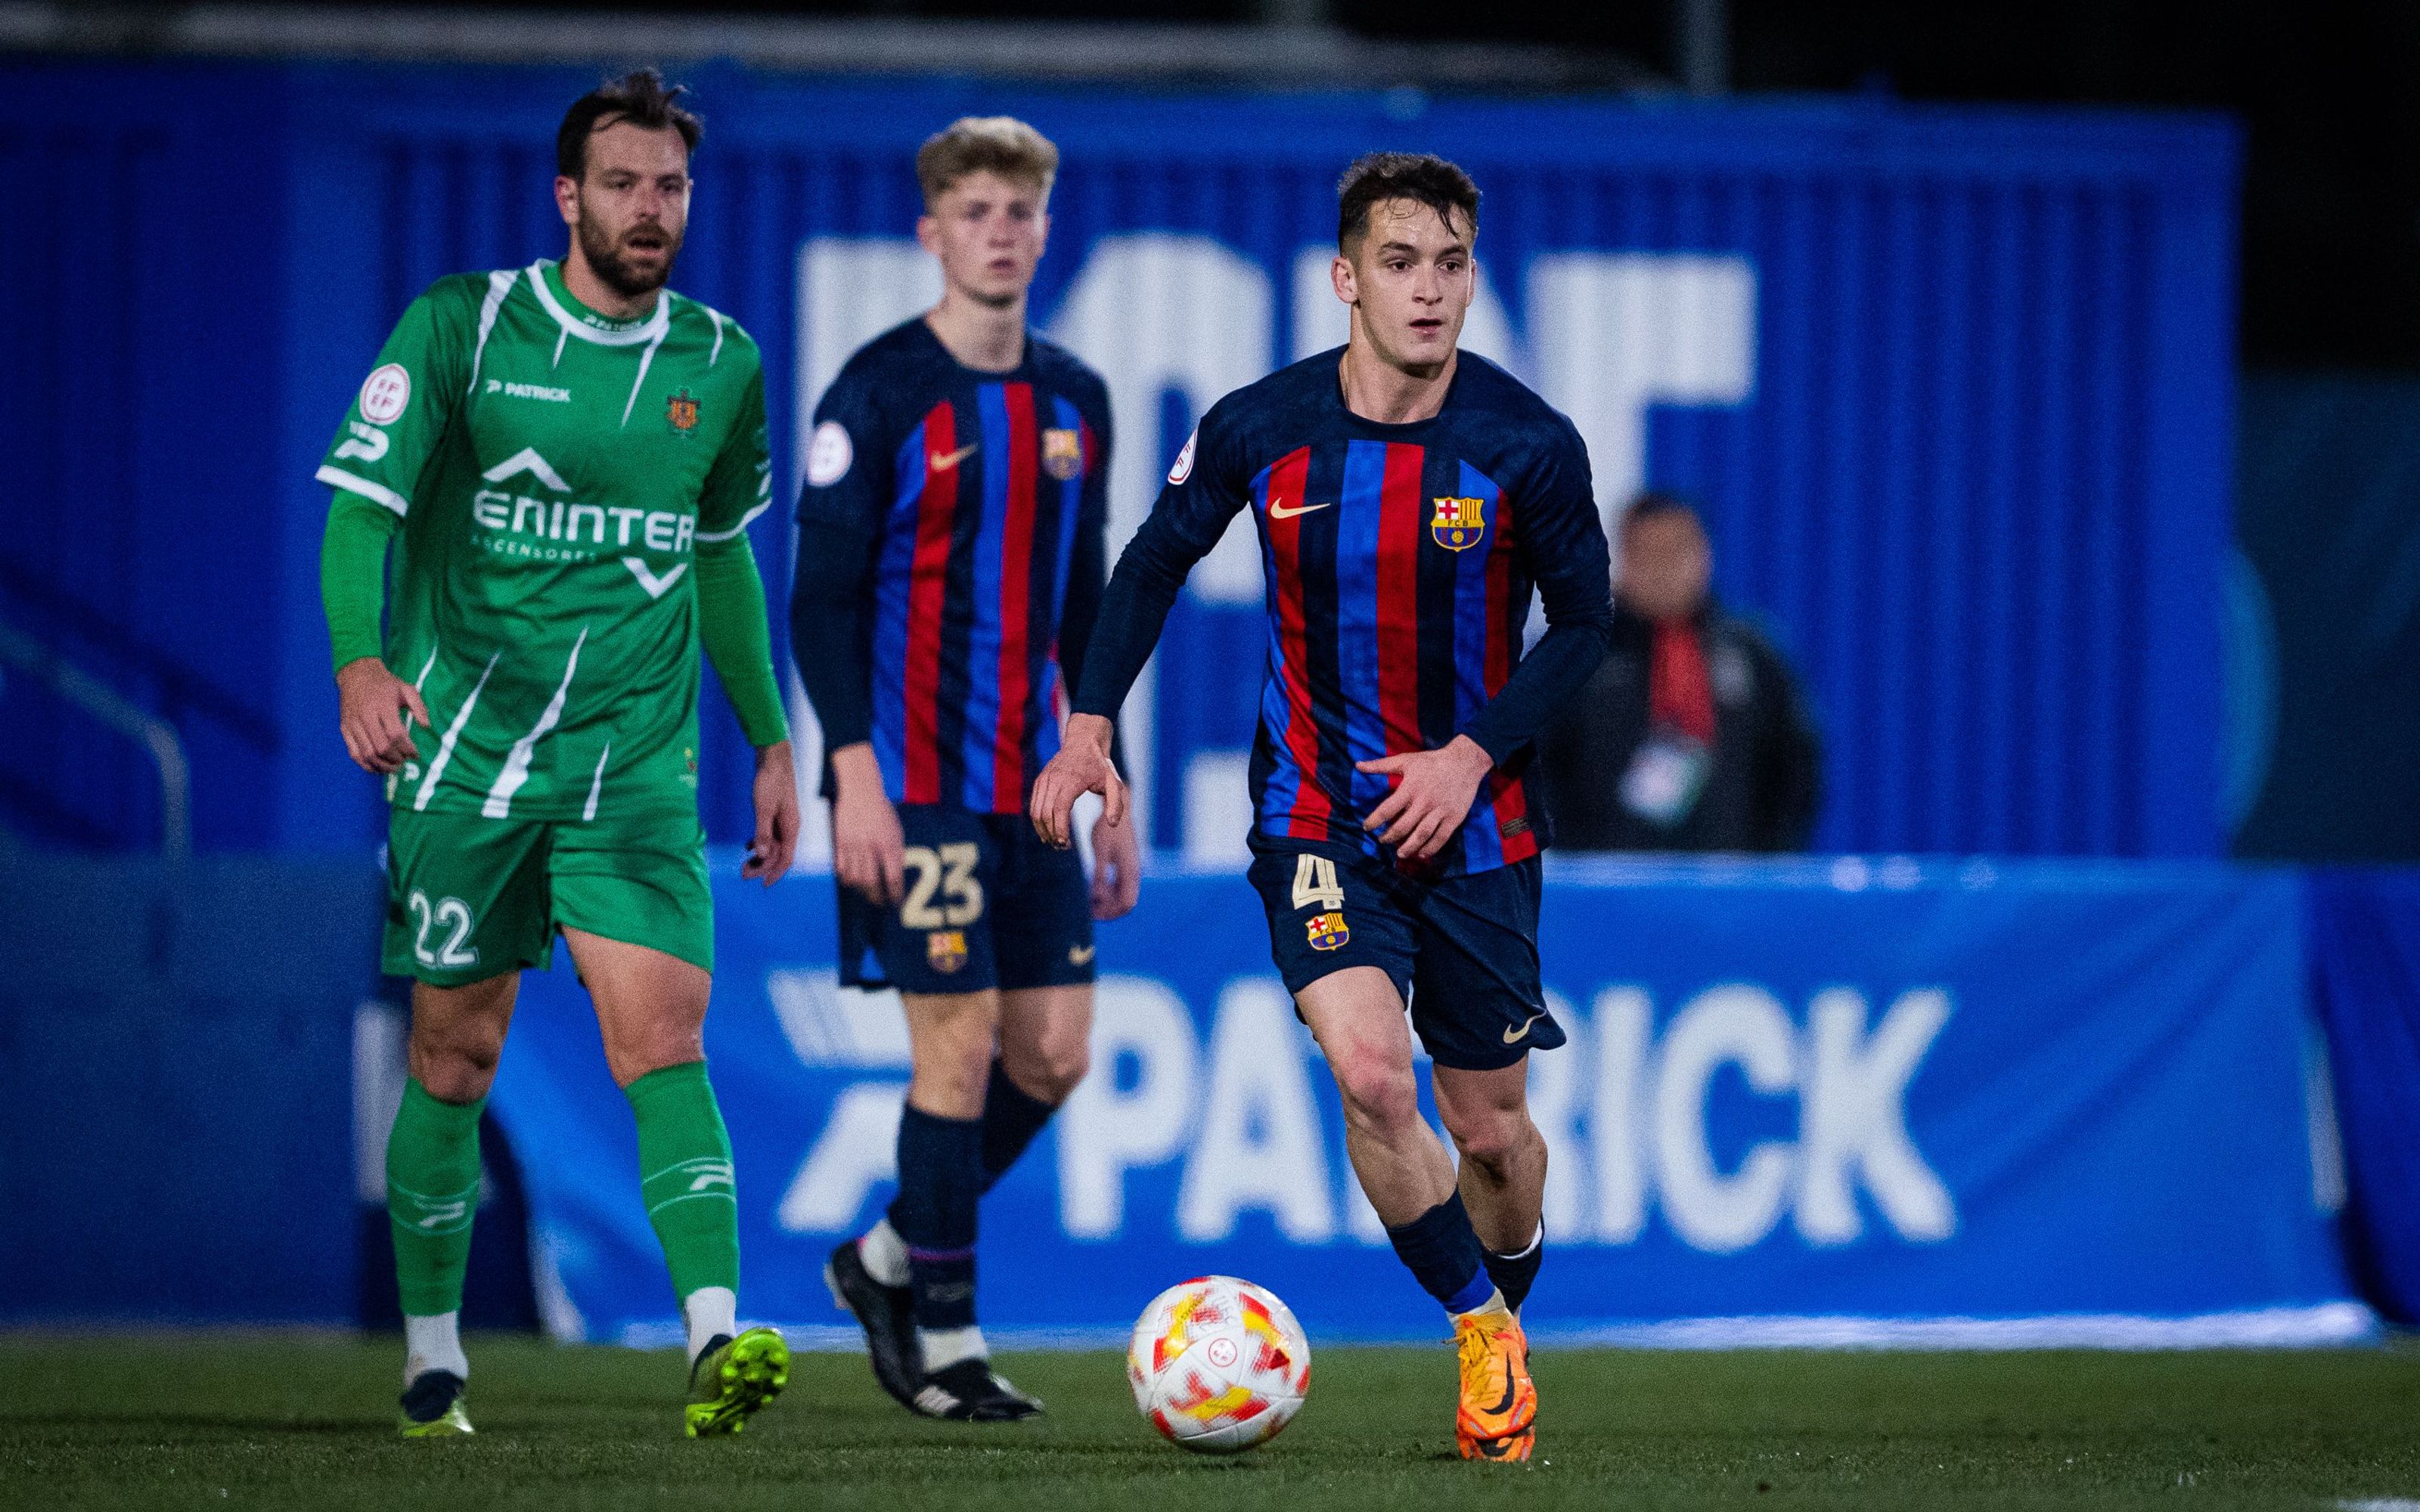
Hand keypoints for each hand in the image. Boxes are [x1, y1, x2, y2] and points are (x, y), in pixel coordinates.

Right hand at [335, 656, 429, 774]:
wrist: (356, 674)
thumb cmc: (385, 683)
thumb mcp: (407, 689)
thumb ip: (419, 707)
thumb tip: (426, 726)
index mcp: (383, 705)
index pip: (396, 734)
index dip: (407, 748)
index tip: (415, 754)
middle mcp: (366, 716)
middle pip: (382, 747)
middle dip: (396, 759)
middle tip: (404, 761)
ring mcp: (353, 724)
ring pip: (367, 753)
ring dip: (383, 765)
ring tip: (394, 767)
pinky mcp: (344, 729)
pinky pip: (353, 753)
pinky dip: (366, 765)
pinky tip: (377, 768)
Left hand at [743, 740, 799, 885]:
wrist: (774, 758)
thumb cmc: (770, 781)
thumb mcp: (763, 807)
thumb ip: (762, 832)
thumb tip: (761, 855)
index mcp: (791, 827)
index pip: (786, 858)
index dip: (775, 873)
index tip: (763, 885)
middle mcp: (790, 826)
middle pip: (778, 854)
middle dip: (762, 867)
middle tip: (742, 874)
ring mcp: (783, 820)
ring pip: (773, 845)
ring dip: (760, 856)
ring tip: (744, 864)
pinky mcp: (776, 813)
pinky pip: (770, 835)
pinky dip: (759, 843)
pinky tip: (748, 846)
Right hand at [828, 743, 904, 904]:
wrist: (860, 791)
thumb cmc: (882, 812)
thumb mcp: (895, 831)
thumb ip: (895, 854)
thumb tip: (894, 879)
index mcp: (889, 843)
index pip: (893, 877)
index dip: (895, 894)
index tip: (895, 902)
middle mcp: (870, 846)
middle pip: (872, 882)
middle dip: (876, 897)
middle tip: (879, 902)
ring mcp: (853, 845)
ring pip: (855, 878)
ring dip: (861, 889)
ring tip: (866, 892)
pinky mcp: (839, 842)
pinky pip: (841, 868)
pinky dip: (846, 877)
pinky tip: (851, 879)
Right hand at [1030, 714, 1124, 849]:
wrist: (1083, 742)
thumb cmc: (1100, 765)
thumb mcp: (1113, 782)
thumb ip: (1116, 803)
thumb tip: (1113, 824)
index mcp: (1071, 780)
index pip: (1059, 809)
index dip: (1059, 829)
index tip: (1064, 843)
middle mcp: (1054, 779)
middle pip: (1045, 813)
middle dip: (1051, 834)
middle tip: (1062, 847)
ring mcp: (1044, 779)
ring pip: (1036, 811)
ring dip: (1042, 830)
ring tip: (1054, 842)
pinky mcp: (1040, 780)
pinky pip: (1034, 804)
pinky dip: (1037, 820)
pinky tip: (1046, 831)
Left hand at [1089, 801, 1141, 919]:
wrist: (1117, 809)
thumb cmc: (1108, 829)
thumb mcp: (1101, 852)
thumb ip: (1100, 875)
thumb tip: (1096, 897)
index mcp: (1130, 871)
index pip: (1127, 903)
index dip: (1112, 913)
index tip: (1093, 916)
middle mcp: (1133, 872)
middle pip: (1126, 902)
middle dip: (1109, 910)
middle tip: (1088, 913)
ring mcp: (1130, 869)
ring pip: (1123, 895)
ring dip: (1108, 902)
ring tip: (1088, 904)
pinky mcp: (1125, 864)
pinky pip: (1119, 885)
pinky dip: (1108, 892)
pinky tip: (1093, 891)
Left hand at [1356, 735, 1495, 862]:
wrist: (1465, 762)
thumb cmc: (1432, 761)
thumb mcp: (1405, 760)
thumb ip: (1380, 765)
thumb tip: (1358, 765)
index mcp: (1410, 788)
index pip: (1387, 809)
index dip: (1374, 821)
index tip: (1366, 827)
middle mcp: (1424, 802)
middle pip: (1403, 826)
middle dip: (1390, 837)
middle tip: (1382, 840)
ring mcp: (1440, 811)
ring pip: (1422, 835)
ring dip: (1409, 847)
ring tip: (1400, 853)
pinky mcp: (1454, 818)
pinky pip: (1442, 837)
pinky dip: (1432, 848)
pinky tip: (1423, 854)